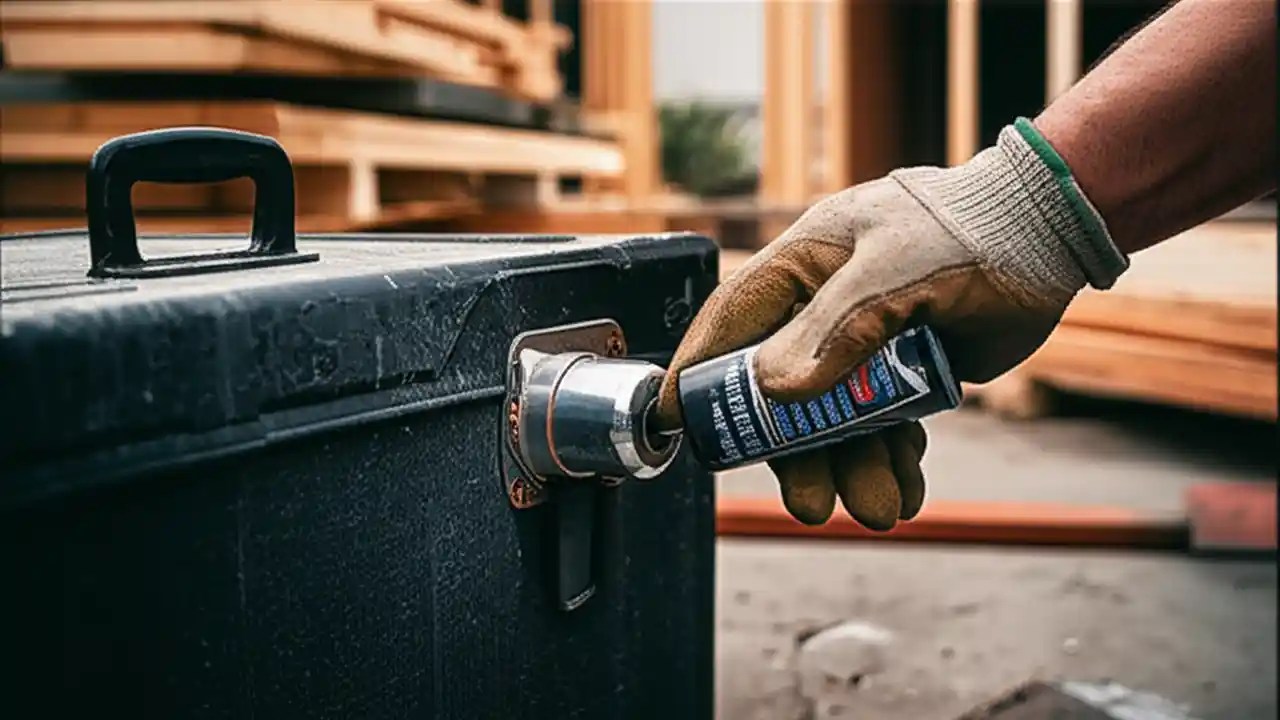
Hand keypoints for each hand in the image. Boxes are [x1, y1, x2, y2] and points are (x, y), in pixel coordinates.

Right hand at [653, 119, 1128, 529]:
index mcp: (804, 263)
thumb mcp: (898, 272)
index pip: (731, 322)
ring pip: (835, 417)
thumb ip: (836, 326)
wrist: (1053, 235)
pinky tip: (907, 491)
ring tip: (879, 510)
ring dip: (851, 466)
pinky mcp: (903, 367)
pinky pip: (882, 423)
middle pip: (782, 390)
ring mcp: (863, 339)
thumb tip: (773, 388)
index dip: (698, 373)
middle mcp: (823, 304)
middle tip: (811, 503)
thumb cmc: (975, 231)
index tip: (676, 426)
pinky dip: (891, 459)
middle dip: (796, 452)